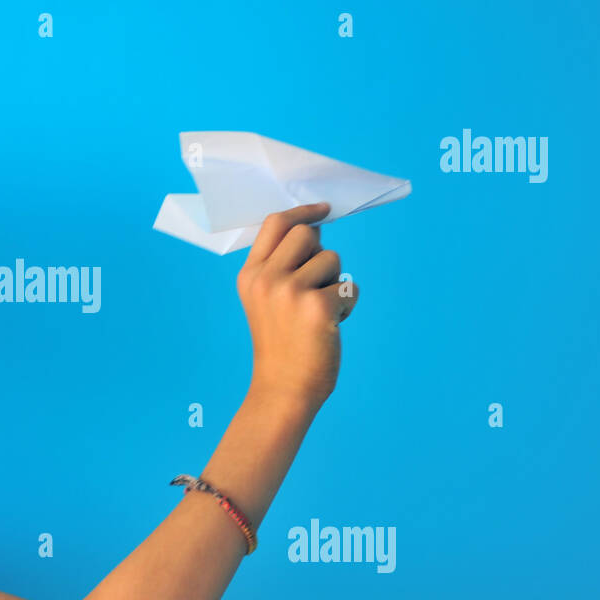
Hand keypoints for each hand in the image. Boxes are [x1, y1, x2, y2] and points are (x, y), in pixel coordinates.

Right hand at [236, 202, 358, 407]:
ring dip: (334, 284)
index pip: (275, 224)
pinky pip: (349, 287)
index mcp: (250, 275)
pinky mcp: (318, 306)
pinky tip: (330, 327)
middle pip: (306, 234)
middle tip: (317, 283)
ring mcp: (290, 291)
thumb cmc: (281, 344)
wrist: (284, 389)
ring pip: (332, 259)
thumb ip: (281, 265)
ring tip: (318, 313)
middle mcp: (266, 279)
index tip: (323, 210)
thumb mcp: (265, 300)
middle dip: (320, 253)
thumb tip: (315, 228)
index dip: (302, 211)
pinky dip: (347, 305)